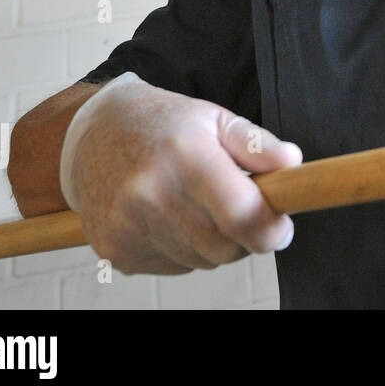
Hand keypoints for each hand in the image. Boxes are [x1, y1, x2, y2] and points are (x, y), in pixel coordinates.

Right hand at [61, 76, 301, 274]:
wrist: (92, 134)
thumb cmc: (163, 124)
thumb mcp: (215, 118)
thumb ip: (257, 145)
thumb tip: (292, 165)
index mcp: (186, 156)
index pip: (241, 214)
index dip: (271, 230)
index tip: (281, 227)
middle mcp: (152, 193)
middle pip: (225, 248)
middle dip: (244, 235)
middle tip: (237, 207)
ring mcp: (128, 226)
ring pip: (201, 261)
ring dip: (212, 242)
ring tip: (197, 204)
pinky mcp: (114, 249)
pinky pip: (173, 267)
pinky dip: (181, 249)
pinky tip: (168, 216)